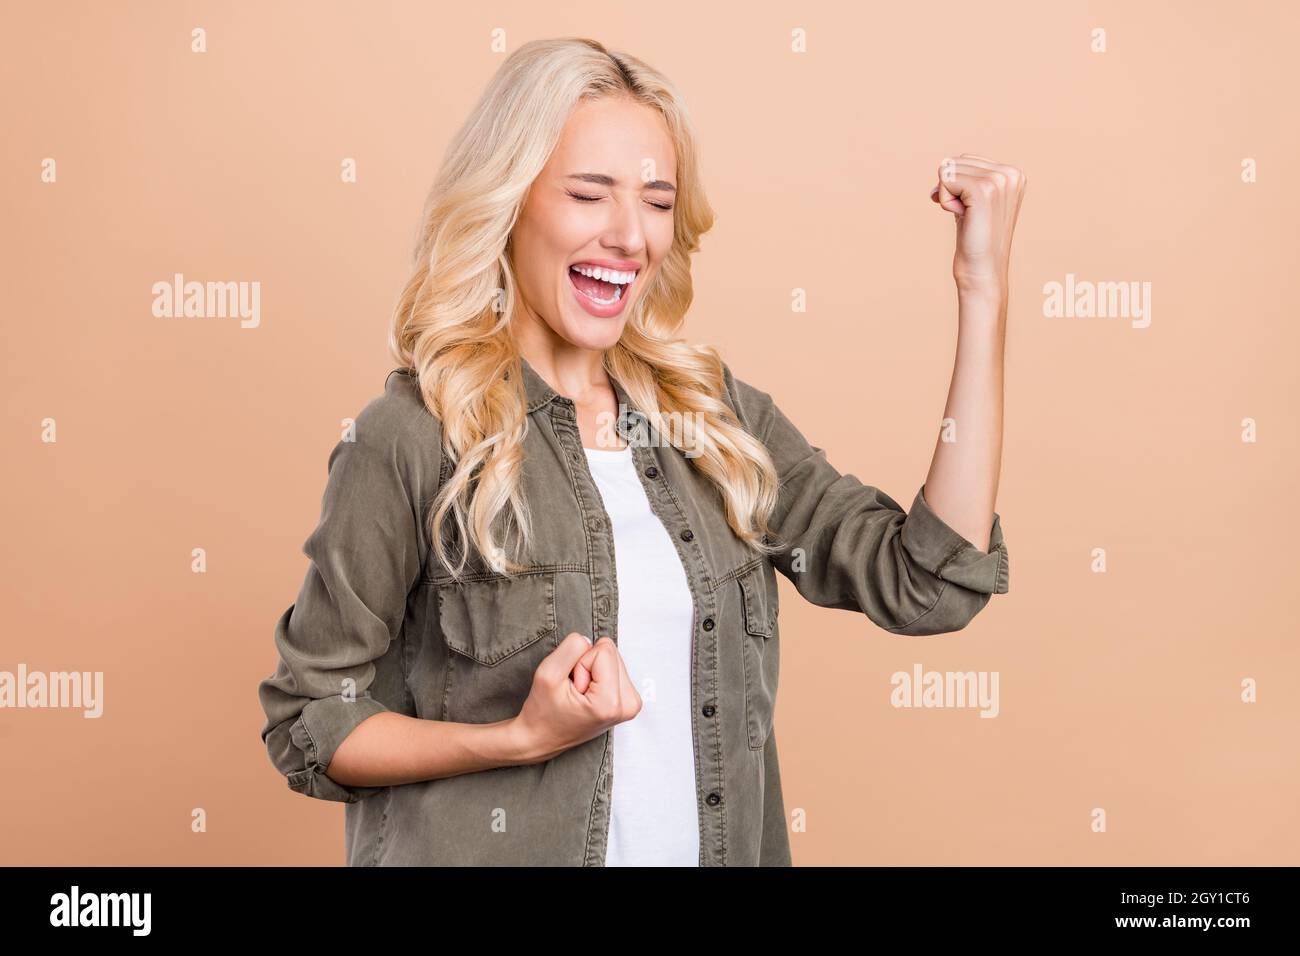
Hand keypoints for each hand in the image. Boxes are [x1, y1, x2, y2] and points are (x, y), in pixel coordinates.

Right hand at [510, 633, 641, 762]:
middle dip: (587, 666)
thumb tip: (589, 639)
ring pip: (612, 658)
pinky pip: (614, 667)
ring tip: (579, 693)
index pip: (603, 650)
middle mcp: (629, 704)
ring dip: (592, 671)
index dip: (580, 663)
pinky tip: (587, 694)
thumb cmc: (542, 712)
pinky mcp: (629, 701)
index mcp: (611, 703)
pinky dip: (598, 676)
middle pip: (611, 652)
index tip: (572, 686)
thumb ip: (571, 648)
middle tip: (575, 689)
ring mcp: (631, 704)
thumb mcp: (547, 673)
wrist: (542, 738)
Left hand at [930, 153, 1025, 292]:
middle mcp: (1010, 173)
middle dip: (951, 189)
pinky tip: (961, 217)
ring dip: (948, 196)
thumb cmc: (975, 239)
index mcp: (1013, 173)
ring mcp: (999, 181)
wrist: (982, 270)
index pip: (965, 160)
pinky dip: (945, 201)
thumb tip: (943, 165)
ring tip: (967, 217)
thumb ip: (966, 179)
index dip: (956, 186)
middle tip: (968, 215)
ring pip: (948, 170)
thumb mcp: (974, 202)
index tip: (970, 210)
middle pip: (955, 162)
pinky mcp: (983, 190)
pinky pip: (946, 180)